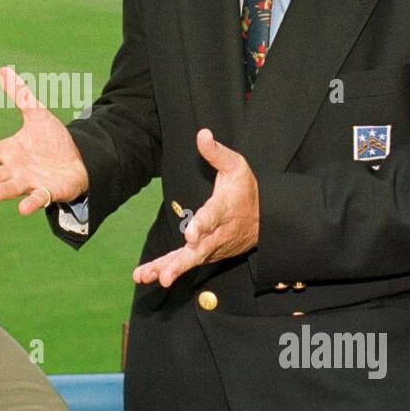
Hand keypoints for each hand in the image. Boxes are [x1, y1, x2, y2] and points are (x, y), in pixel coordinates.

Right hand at [0, 66, 89, 215]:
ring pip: (9, 188)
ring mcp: (30, 182)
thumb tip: (3, 70)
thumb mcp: (36, 113)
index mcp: (10, 151)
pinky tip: (23, 209)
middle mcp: (15, 169)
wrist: (79, 160)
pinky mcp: (48, 191)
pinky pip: (38, 198)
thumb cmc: (53, 142)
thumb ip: (19, 94)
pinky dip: (31, 203)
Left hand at [132, 129, 259, 287]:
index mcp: (225, 209)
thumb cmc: (247, 190)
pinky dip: (165, 269)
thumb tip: (201, 133)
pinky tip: (143, 276)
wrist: (266, 221)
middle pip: (199, 250)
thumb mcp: (237, 166)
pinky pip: (184, 263)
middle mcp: (218, 233)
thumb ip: (217, 153)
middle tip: (166, 276)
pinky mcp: (205, 255)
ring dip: (167, 269)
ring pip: (189, 260)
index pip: (213, 217)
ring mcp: (212, 248)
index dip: (202, 225)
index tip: (190, 234)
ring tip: (144, 277)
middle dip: (181, 263)